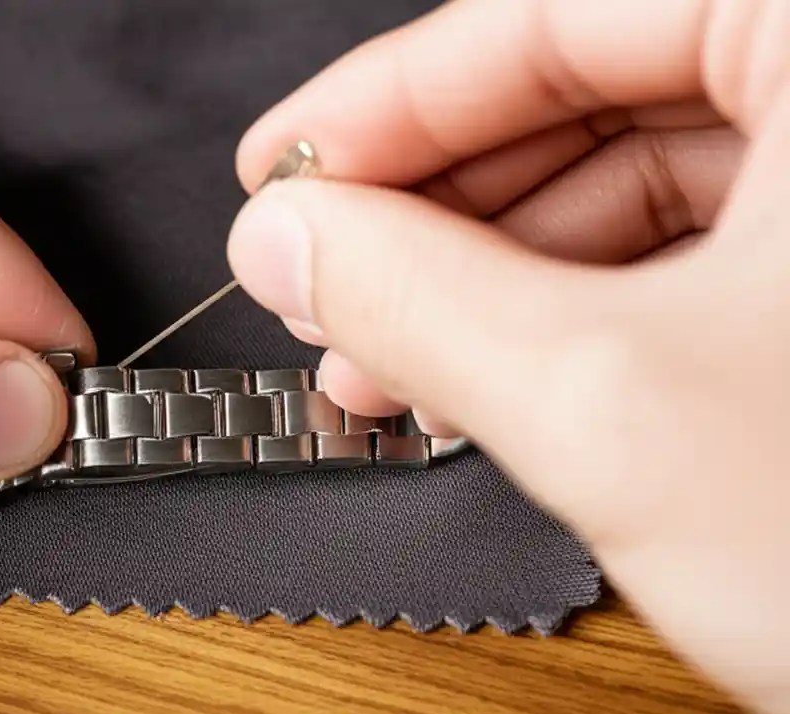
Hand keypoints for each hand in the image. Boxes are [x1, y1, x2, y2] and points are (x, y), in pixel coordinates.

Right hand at [227, 0, 787, 713]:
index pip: (555, 10)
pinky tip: (493, 373)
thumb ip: (412, 295)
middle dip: (432, 204)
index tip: (284, 175)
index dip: (384, 104)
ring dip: (491, 271)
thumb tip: (289, 237)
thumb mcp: (615, 406)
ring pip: (641, 177)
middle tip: (324, 280)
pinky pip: (697, 251)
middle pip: (594, 87)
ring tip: (389, 358)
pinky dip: (578, 311)